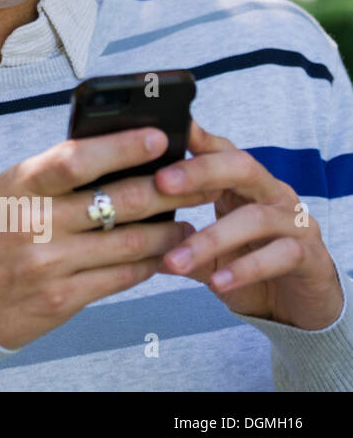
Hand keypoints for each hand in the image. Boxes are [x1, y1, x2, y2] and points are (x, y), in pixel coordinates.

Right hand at [0, 126, 218, 349]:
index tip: (160, 137)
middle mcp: (35, 222)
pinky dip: (148, 265)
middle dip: (169, 191)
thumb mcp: (6, 191)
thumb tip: (117, 156)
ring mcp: (49, 263)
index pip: (76, 159)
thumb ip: (53, 176)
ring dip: (169, 233)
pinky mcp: (62, 298)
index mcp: (19, 185)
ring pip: (131, 243)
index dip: (122, 146)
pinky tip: (162, 255)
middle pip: (118, 201)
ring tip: (190, 224)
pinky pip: (121, 278)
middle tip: (200, 182)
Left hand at [156, 118, 343, 329]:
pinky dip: (245, 269)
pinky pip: (280, 255)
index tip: (161, 132)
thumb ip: (175, 235)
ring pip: (256, 218)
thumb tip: (125, 224)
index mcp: (243, 184)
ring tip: (175, 260)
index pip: (219, 151)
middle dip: (199, 172)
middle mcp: (272, 194)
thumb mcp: (205, 250)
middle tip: (161, 183)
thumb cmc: (245, 264)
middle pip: (241, 167)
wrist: (296, 305)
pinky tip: (217, 281)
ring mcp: (294, 223)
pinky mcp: (311, 256)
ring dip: (210, 239)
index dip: (194, 138)